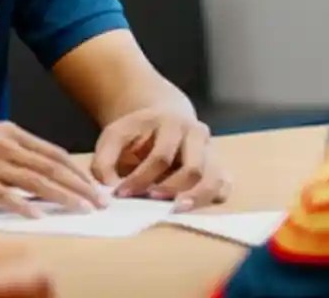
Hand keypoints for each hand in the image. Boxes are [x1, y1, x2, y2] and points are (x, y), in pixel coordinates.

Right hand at [0, 121, 106, 216]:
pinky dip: (25, 207)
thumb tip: (37, 170)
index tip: (95, 185)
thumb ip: (10, 151)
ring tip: (83, 211)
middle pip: (51, 167)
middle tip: (100, 202)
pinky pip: (5, 196)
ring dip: (64, 198)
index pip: (53, 152)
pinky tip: (39, 217)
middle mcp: (4, 145)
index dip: (78, 170)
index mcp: (9, 132)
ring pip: (36, 182)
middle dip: (81, 186)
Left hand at [90, 108, 230, 210]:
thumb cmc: (137, 132)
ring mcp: (211, 150)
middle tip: (151, 202)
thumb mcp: (114, 136)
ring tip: (175, 210)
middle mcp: (197, 134)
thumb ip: (104, 161)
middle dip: (171, 189)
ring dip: (196, 198)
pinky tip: (194, 207)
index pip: (161, 156)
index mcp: (171, 123)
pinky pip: (224, 184)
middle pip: (193, 167)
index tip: (121, 194)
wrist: (163, 118)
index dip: (141, 178)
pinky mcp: (218, 166)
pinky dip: (213, 198)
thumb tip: (108, 190)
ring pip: (214, 178)